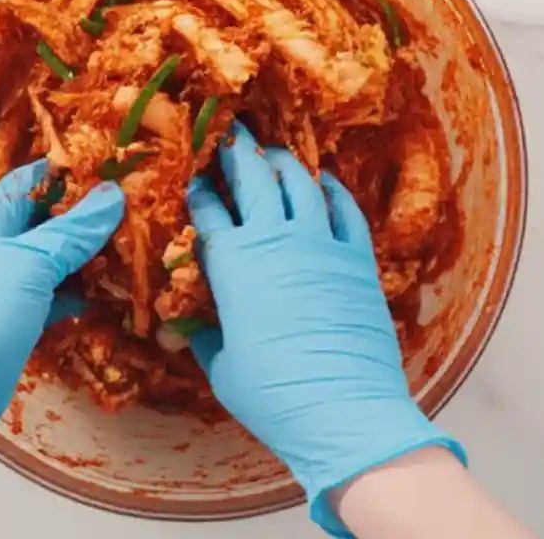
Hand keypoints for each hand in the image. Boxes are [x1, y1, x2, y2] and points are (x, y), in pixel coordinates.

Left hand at [0, 159, 123, 491]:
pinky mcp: (17, 320)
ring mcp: (5, 286)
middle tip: (134, 209)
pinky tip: (110, 292)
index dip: (68, 172)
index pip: (30, 181)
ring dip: (87, 256)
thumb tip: (113, 194)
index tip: (113, 169)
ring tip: (132, 247)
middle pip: (45, 220)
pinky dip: (78, 292)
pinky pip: (53, 296)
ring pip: (53, 260)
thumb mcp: (31, 262)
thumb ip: (73, 231)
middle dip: (85, 216)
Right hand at [186, 124, 464, 535]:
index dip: (198, 190)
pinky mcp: (357, 259)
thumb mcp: (223, 367)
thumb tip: (186, 327)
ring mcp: (322, 245)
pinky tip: (322, 180)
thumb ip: (205, 336)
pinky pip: (344, 210)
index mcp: (234, 264)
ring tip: (270, 152)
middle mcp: (276, 241)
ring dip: (282, 163)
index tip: (192, 176)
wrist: (344, 410)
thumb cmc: (273, 395)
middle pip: (254, 180)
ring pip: (299, 184)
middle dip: (236, 154)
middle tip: (228, 134)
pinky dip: (331, 190)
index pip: (209, 211)